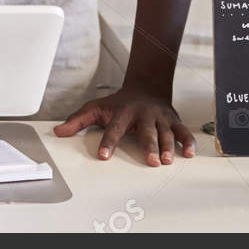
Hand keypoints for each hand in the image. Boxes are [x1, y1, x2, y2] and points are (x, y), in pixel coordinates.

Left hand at [53, 85, 195, 166]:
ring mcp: (160, 118)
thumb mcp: (96, 108)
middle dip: (149, 146)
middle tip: (151, 161)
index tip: (103, 156)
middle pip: (146, 132)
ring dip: (168, 146)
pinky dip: (188, 142)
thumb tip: (58, 132)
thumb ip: (78, 121)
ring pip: (166, 132)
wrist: (146, 86)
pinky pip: (183, 132)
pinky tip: (189, 154)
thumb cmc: (119, 103)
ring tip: (167, 161)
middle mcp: (143, 115)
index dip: (108, 142)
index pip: (113, 129)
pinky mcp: (173, 121)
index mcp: (122, 113)